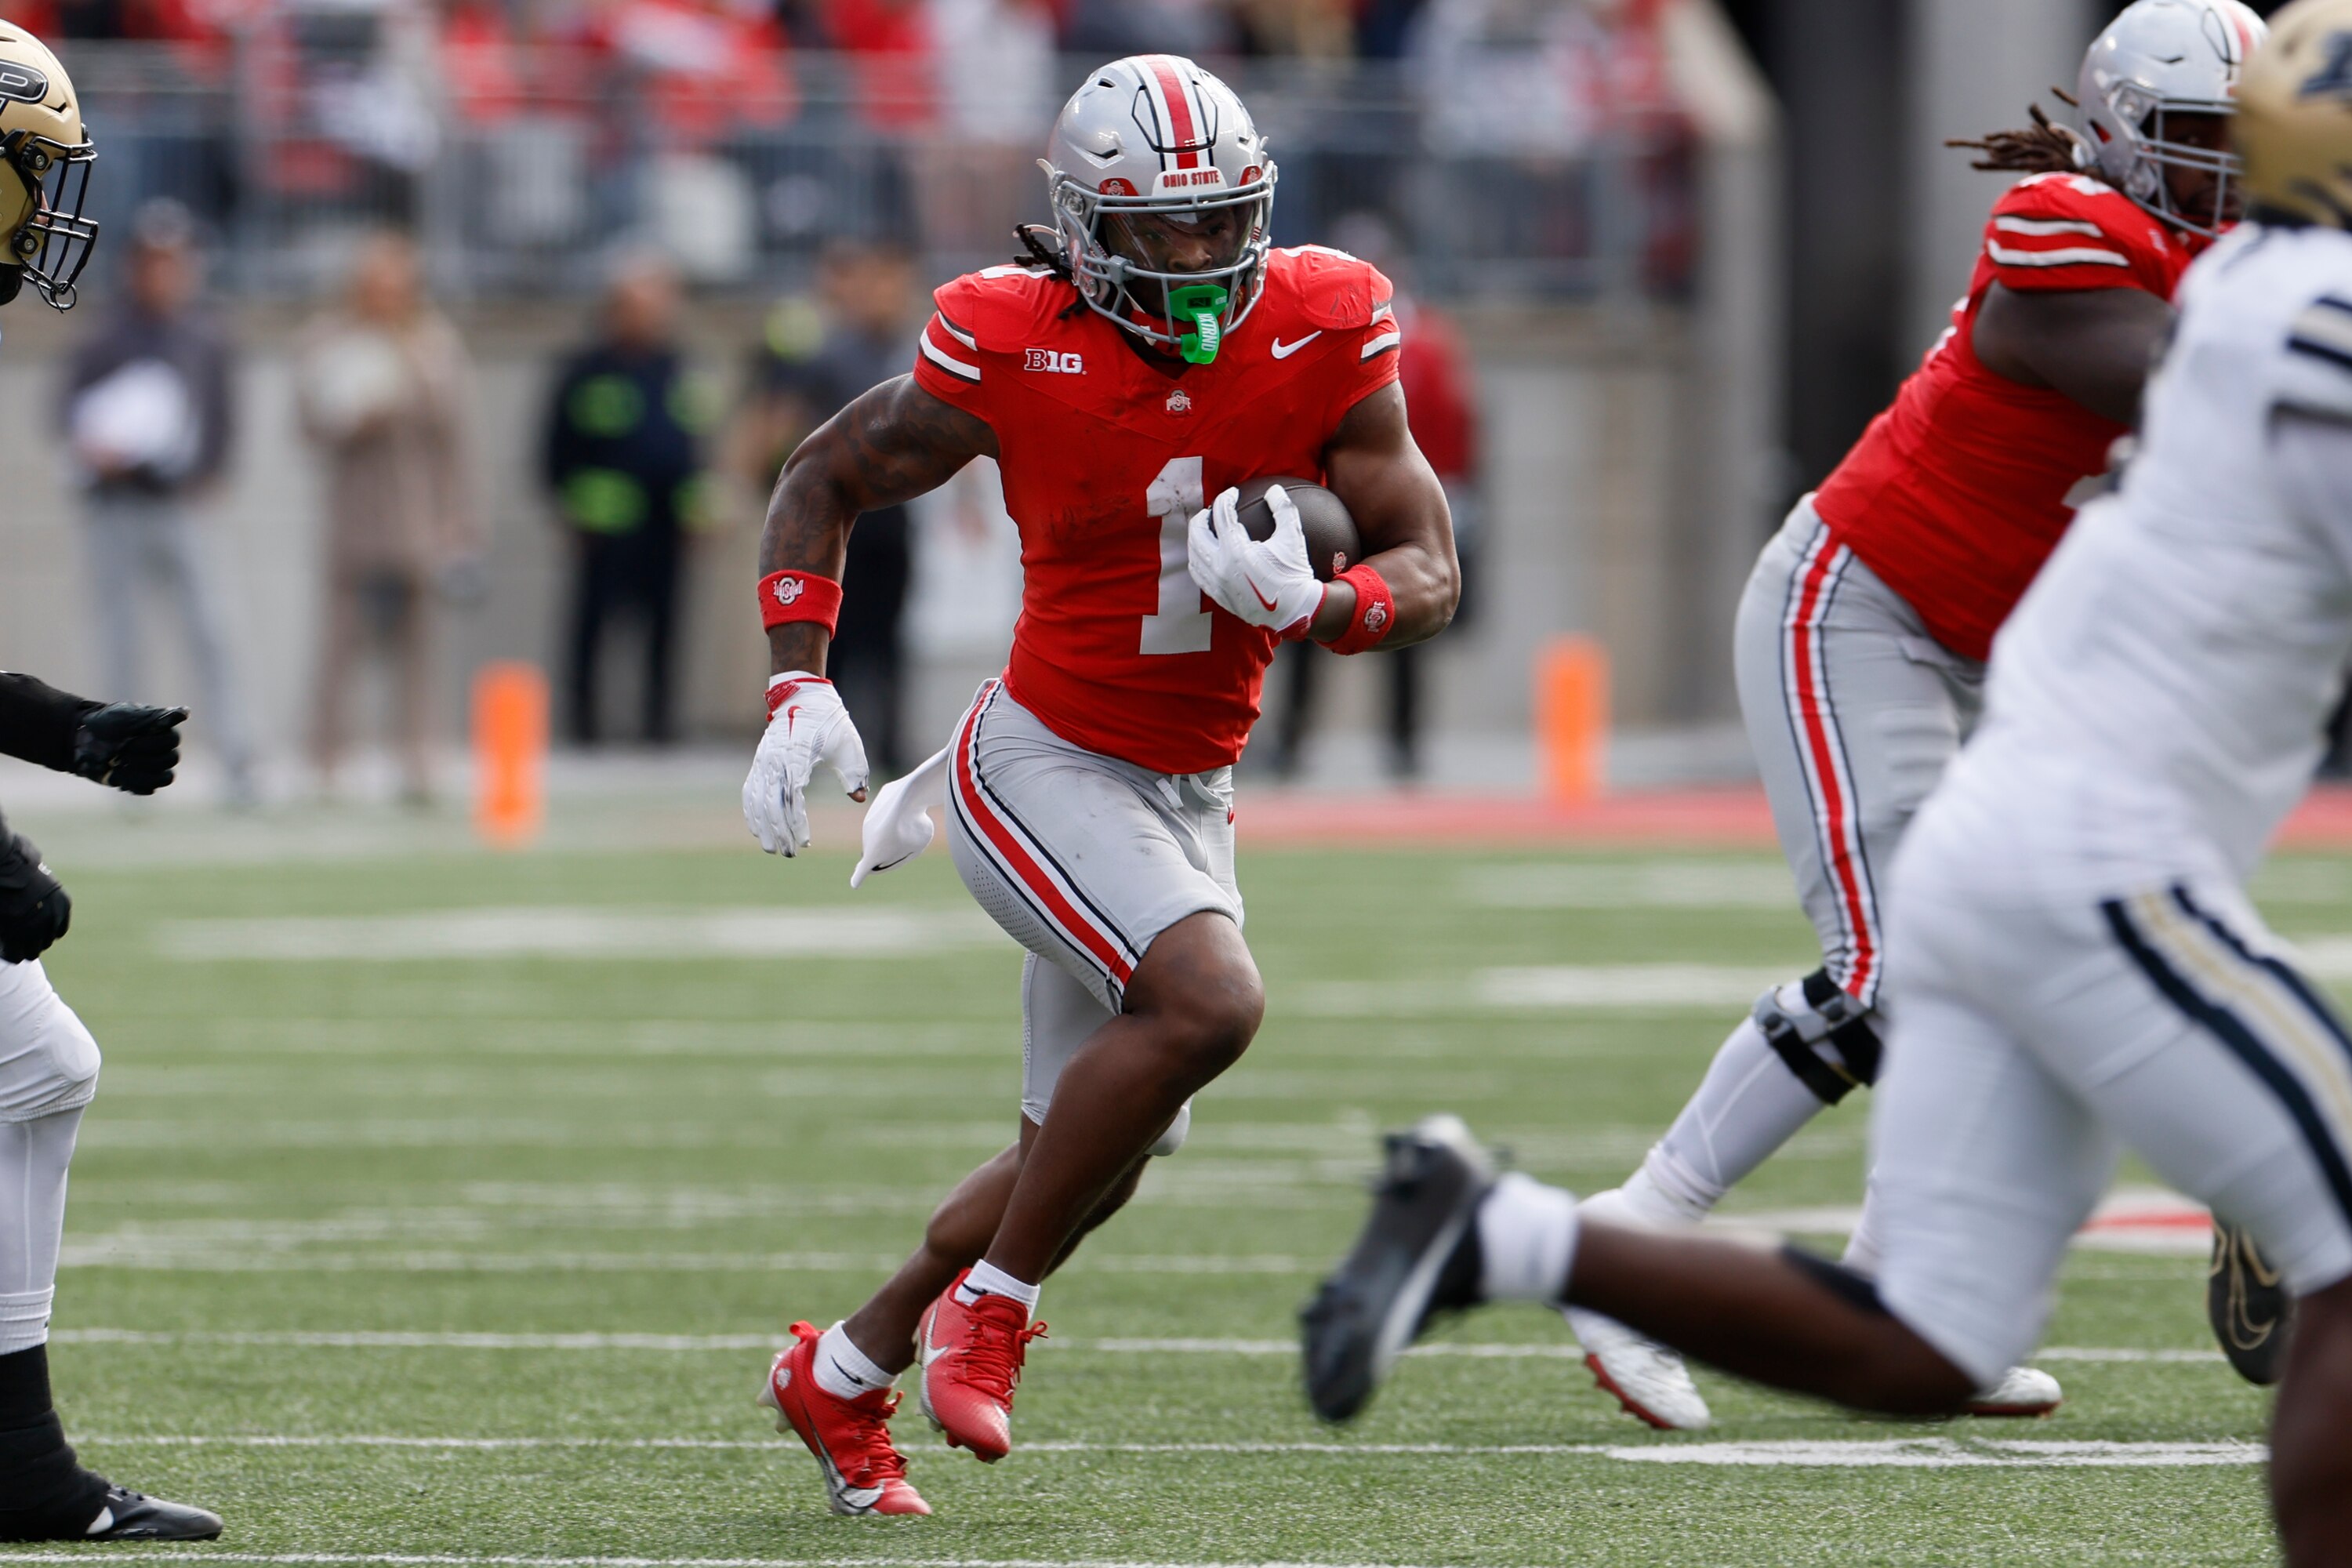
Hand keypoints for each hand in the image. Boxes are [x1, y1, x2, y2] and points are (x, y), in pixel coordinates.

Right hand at [0, 834, 68, 963]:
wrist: (0, 860)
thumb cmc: (14, 858)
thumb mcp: (37, 870)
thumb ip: (42, 883)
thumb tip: (36, 877)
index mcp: (61, 904)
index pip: (57, 931)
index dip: (41, 933)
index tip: (28, 931)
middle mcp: (53, 918)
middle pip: (44, 943)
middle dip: (30, 942)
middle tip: (15, 938)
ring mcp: (35, 927)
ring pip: (31, 952)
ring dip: (19, 949)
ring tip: (8, 943)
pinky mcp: (15, 934)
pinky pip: (14, 954)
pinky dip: (8, 953)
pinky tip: (2, 948)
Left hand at [72, 703, 185, 794]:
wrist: (81, 740)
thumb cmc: (106, 723)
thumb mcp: (130, 716)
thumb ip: (158, 716)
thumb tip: (186, 712)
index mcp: (163, 731)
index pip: (172, 742)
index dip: (150, 744)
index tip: (128, 739)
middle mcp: (163, 750)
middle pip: (170, 760)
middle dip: (141, 758)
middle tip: (119, 753)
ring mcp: (154, 767)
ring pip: (163, 778)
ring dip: (138, 773)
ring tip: (117, 766)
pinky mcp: (142, 781)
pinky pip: (149, 789)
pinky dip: (133, 784)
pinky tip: (117, 775)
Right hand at [742, 673, 869, 856]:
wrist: (802, 694)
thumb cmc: (829, 721)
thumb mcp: (848, 746)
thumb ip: (853, 774)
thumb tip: (858, 799)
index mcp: (796, 759)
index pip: (791, 799)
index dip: (795, 823)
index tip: (805, 842)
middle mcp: (774, 762)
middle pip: (769, 805)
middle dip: (777, 832)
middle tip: (788, 854)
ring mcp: (763, 761)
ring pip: (755, 800)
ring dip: (762, 826)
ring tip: (771, 848)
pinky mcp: (760, 761)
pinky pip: (749, 790)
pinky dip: (751, 811)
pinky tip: (756, 827)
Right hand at [851, 744, 949, 887]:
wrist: (907, 797)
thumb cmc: (912, 829)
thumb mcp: (914, 849)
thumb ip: (903, 854)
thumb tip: (895, 847)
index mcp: (872, 854)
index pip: (862, 870)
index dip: (859, 877)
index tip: (855, 884)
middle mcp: (866, 838)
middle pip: (877, 848)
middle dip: (889, 850)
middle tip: (905, 845)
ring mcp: (869, 819)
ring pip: (883, 829)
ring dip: (894, 830)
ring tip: (908, 824)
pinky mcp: (877, 804)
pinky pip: (890, 811)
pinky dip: (899, 813)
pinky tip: (907, 809)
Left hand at [1186, 484, 1323, 637]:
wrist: (1295, 610)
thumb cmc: (1294, 573)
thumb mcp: (1293, 537)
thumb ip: (1283, 509)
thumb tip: (1274, 490)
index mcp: (1236, 550)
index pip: (1222, 515)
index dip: (1225, 499)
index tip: (1232, 494)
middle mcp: (1220, 567)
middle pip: (1197, 534)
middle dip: (1202, 517)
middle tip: (1210, 511)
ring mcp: (1217, 583)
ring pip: (1194, 555)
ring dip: (1196, 538)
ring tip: (1205, 530)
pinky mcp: (1219, 596)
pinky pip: (1198, 574)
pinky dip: (1198, 560)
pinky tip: (1206, 554)